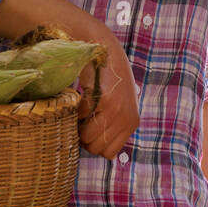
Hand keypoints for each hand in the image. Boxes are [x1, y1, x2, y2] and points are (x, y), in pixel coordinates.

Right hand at [76, 33, 138, 159]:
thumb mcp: (120, 106)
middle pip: (95, 148)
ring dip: (78, 126)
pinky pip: (81, 118)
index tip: (90, 128)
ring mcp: (116, 111)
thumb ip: (114, 127)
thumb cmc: (109, 81)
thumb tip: (102, 153)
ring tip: (82, 110)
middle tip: (83, 119)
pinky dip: (76, 110)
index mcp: (131, 124)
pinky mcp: (104, 101)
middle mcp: (126, 120)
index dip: (94, 144)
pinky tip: (82, 98)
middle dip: (84, 137)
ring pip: (86, 137)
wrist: (107, 52)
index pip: (108, 154)